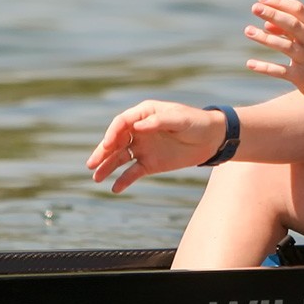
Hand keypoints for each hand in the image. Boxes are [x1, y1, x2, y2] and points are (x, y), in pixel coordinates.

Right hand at [86, 100, 221, 192]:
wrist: (212, 139)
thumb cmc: (196, 123)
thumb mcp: (180, 119)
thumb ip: (159, 122)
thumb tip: (139, 126)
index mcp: (144, 114)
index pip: (122, 123)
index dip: (113, 133)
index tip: (108, 144)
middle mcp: (139, 130)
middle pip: (116, 141)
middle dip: (103, 152)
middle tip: (91, 164)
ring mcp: (143, 147)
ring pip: (120, 157)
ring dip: (107, 166)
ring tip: (95, 178)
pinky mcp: (150, 163)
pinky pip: (133, 172)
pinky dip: (124, 180)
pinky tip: (115, 189)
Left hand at [244, 0, 303, 111]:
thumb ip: (290, 31)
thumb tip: (265, 25)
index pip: (298, 9)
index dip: (279, 2)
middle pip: (292, 24)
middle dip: (272, 14)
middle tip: (254, 8)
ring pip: (285, 46)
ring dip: (264, 38)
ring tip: (247, 30)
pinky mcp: (303, 78)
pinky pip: (280, 71)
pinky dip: (264, 67)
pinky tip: (250, 64)